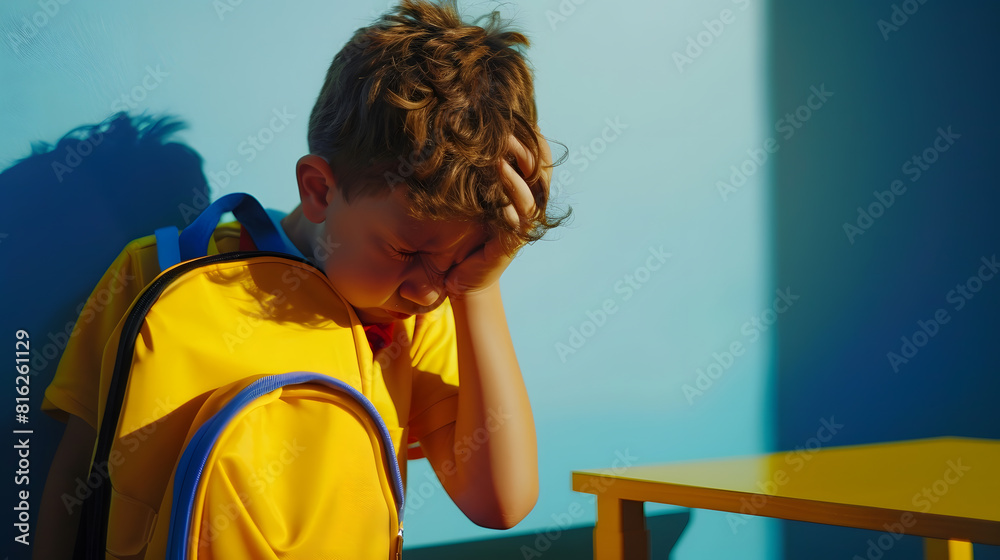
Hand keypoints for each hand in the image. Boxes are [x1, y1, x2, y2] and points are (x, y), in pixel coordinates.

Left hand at [443, 132, 551, 296]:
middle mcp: (529, 206)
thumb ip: (474, 171)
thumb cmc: (462, 232)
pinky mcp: (513, 242)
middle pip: (542, 169)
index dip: (532, 137)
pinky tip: (499, 176)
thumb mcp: (469, 196)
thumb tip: (460, 131)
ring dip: (518, 169)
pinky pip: (521, 217)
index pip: (538, 157)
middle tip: (509, 126)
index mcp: (523, 191)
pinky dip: (512, 195)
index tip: (515, 114)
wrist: (460, 276)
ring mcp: (524, 224)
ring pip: (533, 191)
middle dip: (528, 147)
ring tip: (501, 151)